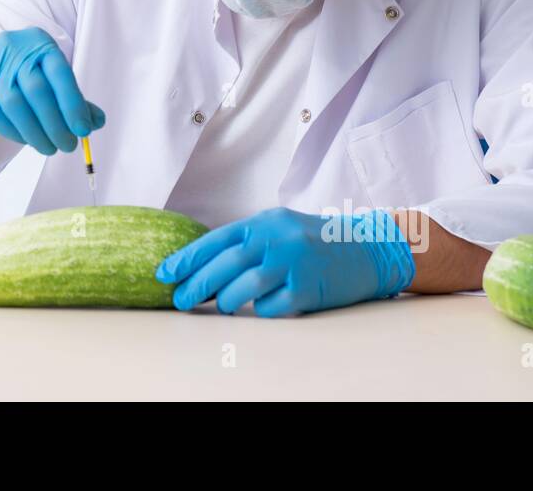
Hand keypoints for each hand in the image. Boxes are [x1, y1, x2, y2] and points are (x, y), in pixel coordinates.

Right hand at [0, 27, 104, 155]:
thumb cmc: (26, 77)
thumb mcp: (52, 78)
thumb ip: (75, 99)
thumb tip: (96, 121)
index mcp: (39, 42)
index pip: (59, 72)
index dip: (72, 103)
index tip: (83, 130)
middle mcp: (13, 49)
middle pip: (37, 90)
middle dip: (56, 124)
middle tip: (68, 146)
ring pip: (16, 106)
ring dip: (37, 133)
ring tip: (51, 148)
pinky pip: (0, 118)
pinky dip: (19, 134)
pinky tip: (30, 140)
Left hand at [156, 207, 414, 316]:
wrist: (368, 247)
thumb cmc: (314, 241)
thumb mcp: (279, 228)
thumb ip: (247, 242)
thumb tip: (203, 266)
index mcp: (263, 222)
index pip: (216, 240)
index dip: (187, 258)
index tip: (165, 273)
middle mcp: (276, 239)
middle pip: (225, 265)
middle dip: (196, 285)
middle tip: (179, 300)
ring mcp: (294, 263)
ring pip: (245, 288)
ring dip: (225, 302)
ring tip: (216, 308)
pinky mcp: (309, 289)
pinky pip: (273, 307)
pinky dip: (262, 310)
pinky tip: (259, 309)